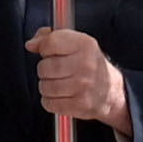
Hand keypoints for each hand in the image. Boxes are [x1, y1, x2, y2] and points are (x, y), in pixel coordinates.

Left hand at [27, 25, 136, 141]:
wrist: (111, 90)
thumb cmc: (89, 65)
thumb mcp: (76, 43)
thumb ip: (50, 38)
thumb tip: (31, 44)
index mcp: (85, 44)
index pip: (50, 43)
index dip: (44, 49)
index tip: (50, 53)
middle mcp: (86, 64)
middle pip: (44, 67)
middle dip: (45, 70)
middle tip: (56, 71)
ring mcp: (83, 85)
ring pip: (45, 87)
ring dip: (47, 87)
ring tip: (59, 84)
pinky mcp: (80, 104)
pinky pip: (49, 103)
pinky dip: (50, 101)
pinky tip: (61, 96)